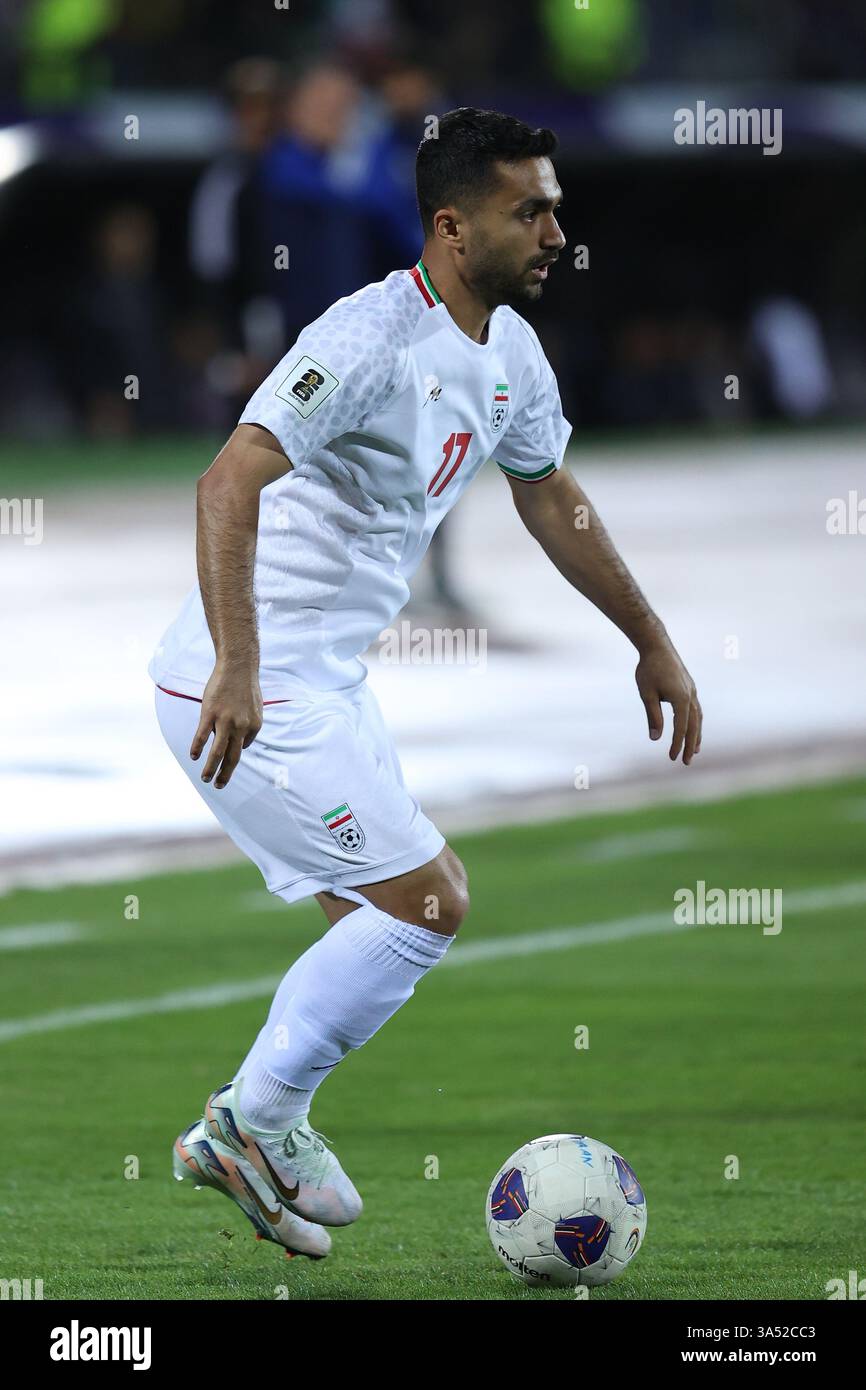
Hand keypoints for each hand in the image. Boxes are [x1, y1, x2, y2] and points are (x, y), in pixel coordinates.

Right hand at [190, 661, 262, 788]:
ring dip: (211, 768)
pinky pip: (202, 735)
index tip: (225, 746)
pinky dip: (197, 747)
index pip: (242, 746)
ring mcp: (226, 720)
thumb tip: (239, 741)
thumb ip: (248, 725)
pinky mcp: (210, 713)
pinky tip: (193, 756)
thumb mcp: (254, 708)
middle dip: (225, 774)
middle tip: (219, 786)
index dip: (233, 747)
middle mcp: (242, 727)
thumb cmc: (244, 686)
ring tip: (205, 779)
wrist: (238, 666)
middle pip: (233, 757)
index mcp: (254, 726)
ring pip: (218, 752)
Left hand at [635, 640, 701, 764]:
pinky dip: (696, 722)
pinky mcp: (690, 687)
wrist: (657, 646)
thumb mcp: (647, 694)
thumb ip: (653, 716)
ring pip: (698, 718)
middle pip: (693, 726)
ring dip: (697, 734)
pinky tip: (692, 727)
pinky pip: (696, 709)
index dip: (677, 744)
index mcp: (681, 699)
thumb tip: (655, 738)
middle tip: (687, 762)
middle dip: (691, 745)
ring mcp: (692, 691)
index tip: (673, 758)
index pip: (681, 728)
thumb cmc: (648, 669)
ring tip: (696, 749)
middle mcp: (690, 696)